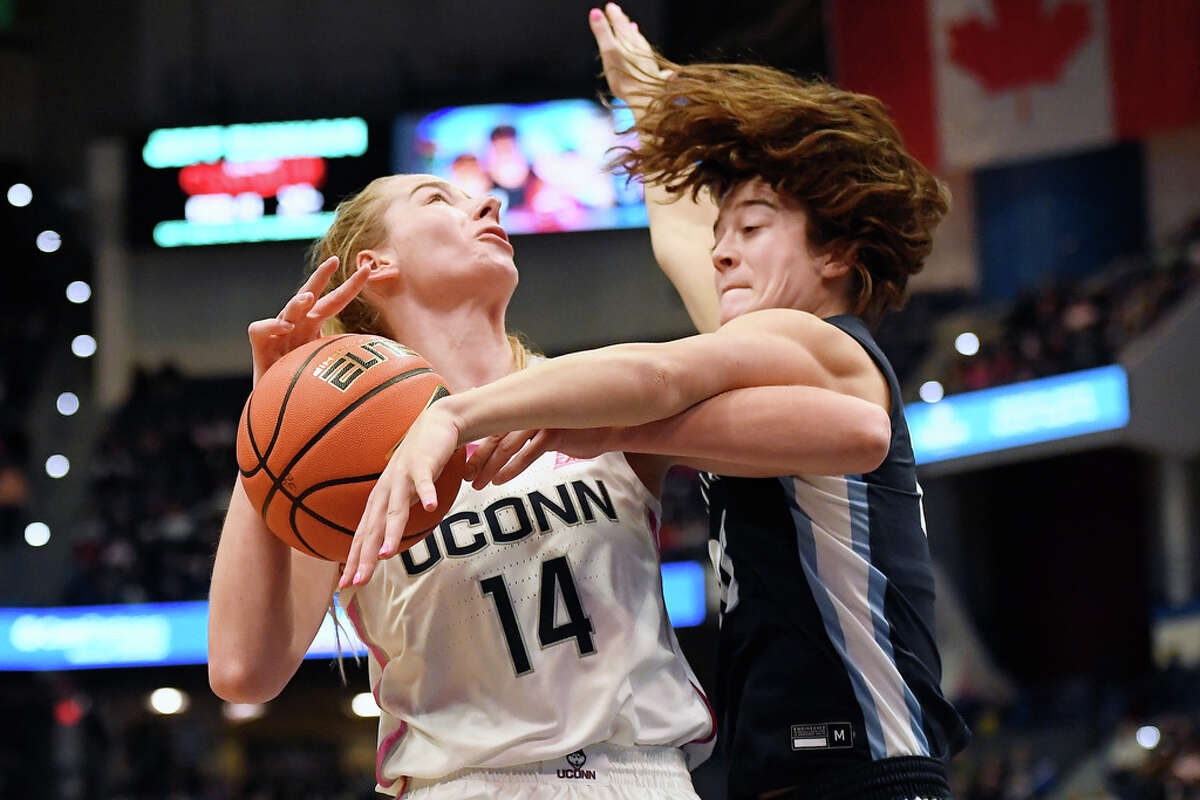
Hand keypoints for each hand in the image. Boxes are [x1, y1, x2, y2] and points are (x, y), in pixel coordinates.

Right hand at [246, 256, 369, 384]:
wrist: (277, 400)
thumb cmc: (304, 380)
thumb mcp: (329, 365)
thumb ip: (346, 356)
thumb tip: (380, 357)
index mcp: (314, 324)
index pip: (335, 301)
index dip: (350, 286)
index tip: (368, 269)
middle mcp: (297, 323)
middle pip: (310, 294)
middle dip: (321, 276)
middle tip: (334, 260)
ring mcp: (278, 331)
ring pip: (288, 309)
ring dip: (298, 302)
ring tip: (308, 297)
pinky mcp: (260, 343)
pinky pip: (262, 329)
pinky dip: (273, 327)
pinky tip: (286, 329)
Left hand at [339, 405, 462, 587]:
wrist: (436, 423)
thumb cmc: (419, 462)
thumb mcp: (403, 492)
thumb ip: (394, 515)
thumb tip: (382, 545)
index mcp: (379, 500)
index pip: (363, 535)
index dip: (354, 560)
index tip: (345, 586)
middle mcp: (386, 490)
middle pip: (373, 527)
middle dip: (364, 556)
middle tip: (357, 581)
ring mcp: (403, 477)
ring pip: (395, 509)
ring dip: (390, 532)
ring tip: (385, 554)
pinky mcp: (423, 463)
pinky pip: (426, 481)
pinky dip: (427, 493)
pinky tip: (430, 508)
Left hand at [464, 427, 619, 487]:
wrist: (609, 428)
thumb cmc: (577, 432)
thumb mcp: (547, 434)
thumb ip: (527, 437)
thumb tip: (506, 449)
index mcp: (525, 413)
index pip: (494, 431)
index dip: (478, 451)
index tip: (466, 469)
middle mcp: (530, 414)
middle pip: (496, 438)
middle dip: (479, 460)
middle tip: (467, 478)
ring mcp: (542, 421)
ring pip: (508, 445)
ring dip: (491, 466)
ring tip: (480, 484)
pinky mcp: (555, 433)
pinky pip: (528, 452)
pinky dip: (512, 468)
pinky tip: (500, 480)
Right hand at [589, 3, 672, 112]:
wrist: (645, 100)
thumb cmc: (625, 77)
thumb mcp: (609, 52)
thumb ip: (602, 32)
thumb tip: (595, 12)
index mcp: (629, 41)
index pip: (620, 23)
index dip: (614, 15)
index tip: (609, 7)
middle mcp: (641, 49)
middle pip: (631, 32)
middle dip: (624, 23)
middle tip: (619, 14)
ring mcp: (648, 61)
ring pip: (641, 44)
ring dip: (635, 35)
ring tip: (633, 28)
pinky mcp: (654, 74)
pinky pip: (649, 59)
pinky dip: (646, 53)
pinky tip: (649, 55)